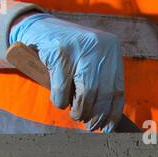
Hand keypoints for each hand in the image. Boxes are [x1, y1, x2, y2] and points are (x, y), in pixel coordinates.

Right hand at [9, 13, 123, 128]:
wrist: (39, 28)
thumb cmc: (68, 52)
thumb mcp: (91, 61)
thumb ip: (101, 82)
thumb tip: (109, 119)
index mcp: (112, 48)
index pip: (118, 88)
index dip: (113, 113)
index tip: (109, 128)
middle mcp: (100, 45)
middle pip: (104, 93)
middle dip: (96, 115)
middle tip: (90, 125)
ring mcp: (79, 48)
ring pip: (87, 92)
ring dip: (79, 111)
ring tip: (75, 115)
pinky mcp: (59, 52)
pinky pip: (62, 89)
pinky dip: (60, 101)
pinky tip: (59, 102)